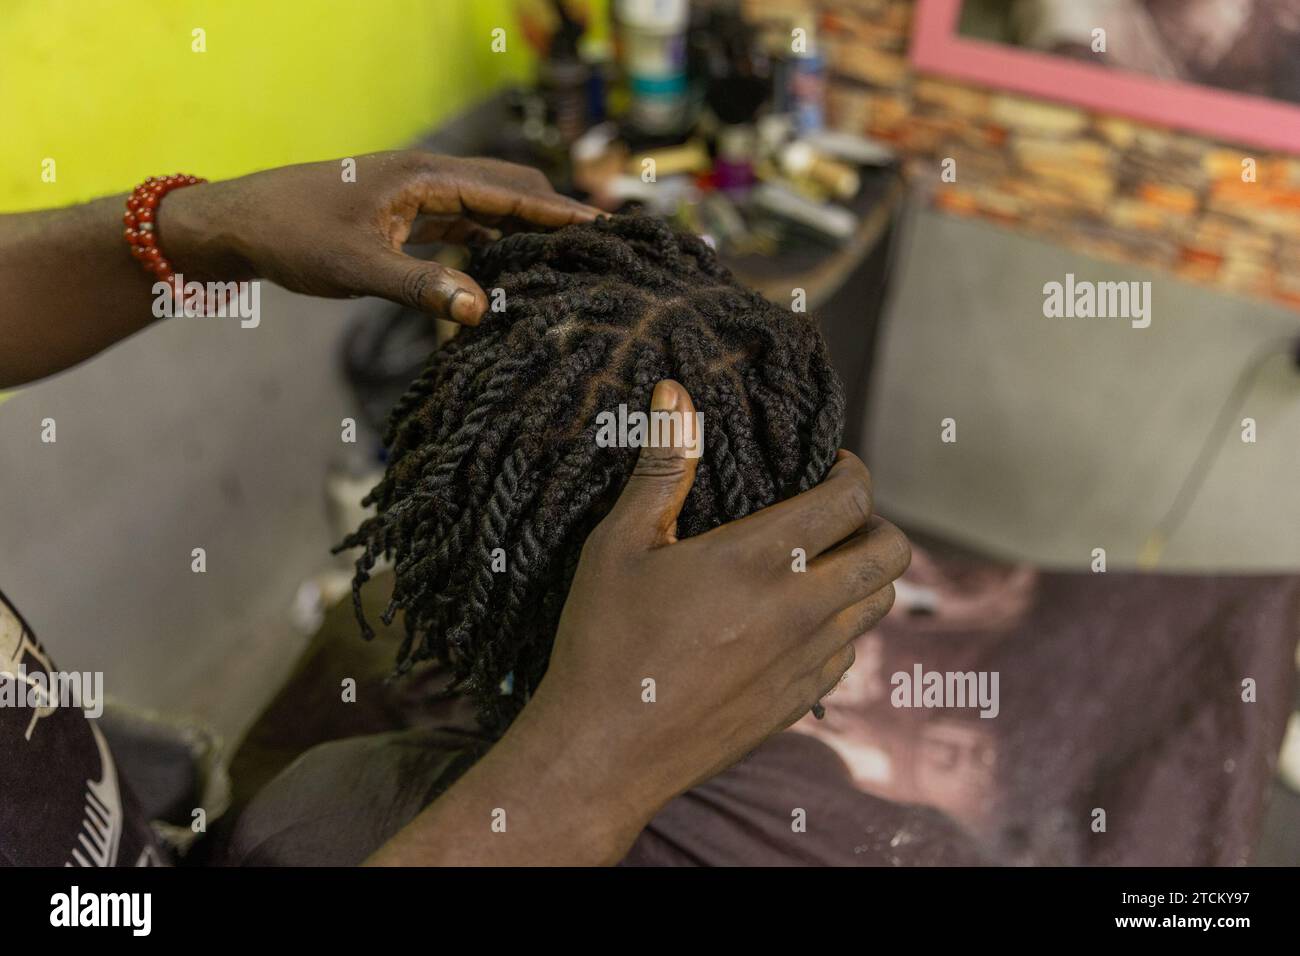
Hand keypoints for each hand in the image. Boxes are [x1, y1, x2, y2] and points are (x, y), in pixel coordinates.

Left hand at [159, 151, 598, 323]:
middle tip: (599, 245)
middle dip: (554, 214)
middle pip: (510, 187)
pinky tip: (508, 265)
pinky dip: (493, 237)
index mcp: (425, 178)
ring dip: (525, 226)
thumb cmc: (293, 238)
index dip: (561, 213)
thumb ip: (421, 288)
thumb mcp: (357, 269)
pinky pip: (464, 220)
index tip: (607, 228)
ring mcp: (417, 193)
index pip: (510, 192)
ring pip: (488, 203)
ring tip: (566, 257)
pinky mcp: (404, 211)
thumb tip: (483, 310)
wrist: (239, 222)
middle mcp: (428, 176)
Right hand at [516, 380, 909, 838]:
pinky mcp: (799, 703)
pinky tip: (795, 622)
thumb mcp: (619, 545)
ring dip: (863, 574)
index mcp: (760, 559)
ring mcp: (807, 662)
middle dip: (875, 521)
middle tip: (834, 515)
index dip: (852, 471)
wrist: (604, 753)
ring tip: (818, 563)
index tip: (829, 466)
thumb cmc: (603, 642)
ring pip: (880, 604)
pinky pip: (850, 653)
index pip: (852, 498)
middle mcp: (800, 609)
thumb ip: (661, 466)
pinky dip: (841, 626)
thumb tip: (676, 392)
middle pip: (890, 552)